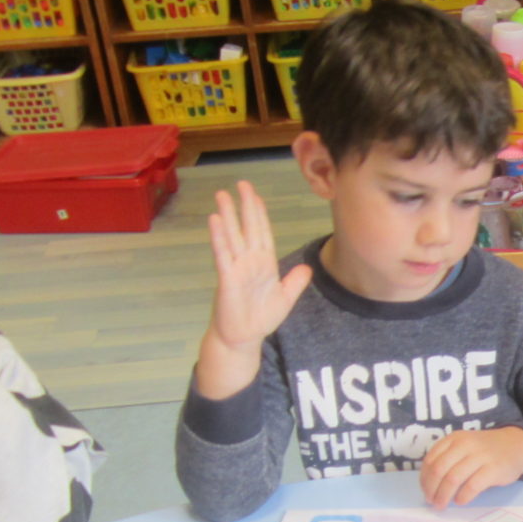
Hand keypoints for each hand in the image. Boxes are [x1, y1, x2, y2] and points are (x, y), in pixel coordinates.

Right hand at [196, 183, 310, 398]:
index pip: (262, 233)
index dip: (260, 214)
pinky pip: (223, 255)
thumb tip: (307, 268)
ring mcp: (236, 268)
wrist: (243, 338)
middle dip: (245, 206)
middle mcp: (249, 261)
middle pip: (248, 228)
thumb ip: (294, 282)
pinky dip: (219, 238)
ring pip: (232, 236)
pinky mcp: (227, 279)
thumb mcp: (284, 299)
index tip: (256, 195)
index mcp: (263, 264)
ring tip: (222, 195)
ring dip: (228, 215)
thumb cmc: (260, 318)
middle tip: (241, 184)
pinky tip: (215, 220)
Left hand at [420, 427, 522, 508]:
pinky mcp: (494, 469)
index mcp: (454, 439)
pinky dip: (463, 497)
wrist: (516, 446)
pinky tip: (460, 501)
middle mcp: (465, 445)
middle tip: (431, 501)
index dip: (424, 478)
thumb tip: (429, 485)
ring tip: (442, 505)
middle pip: (439, 470)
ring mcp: (480, 456)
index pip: (431, 459)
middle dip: (431, 489)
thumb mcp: (464, 446)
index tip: (425, 491)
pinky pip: (472, 486)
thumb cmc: (485, 451)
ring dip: (444, 495)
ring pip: (453, 479)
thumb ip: (447, 459)